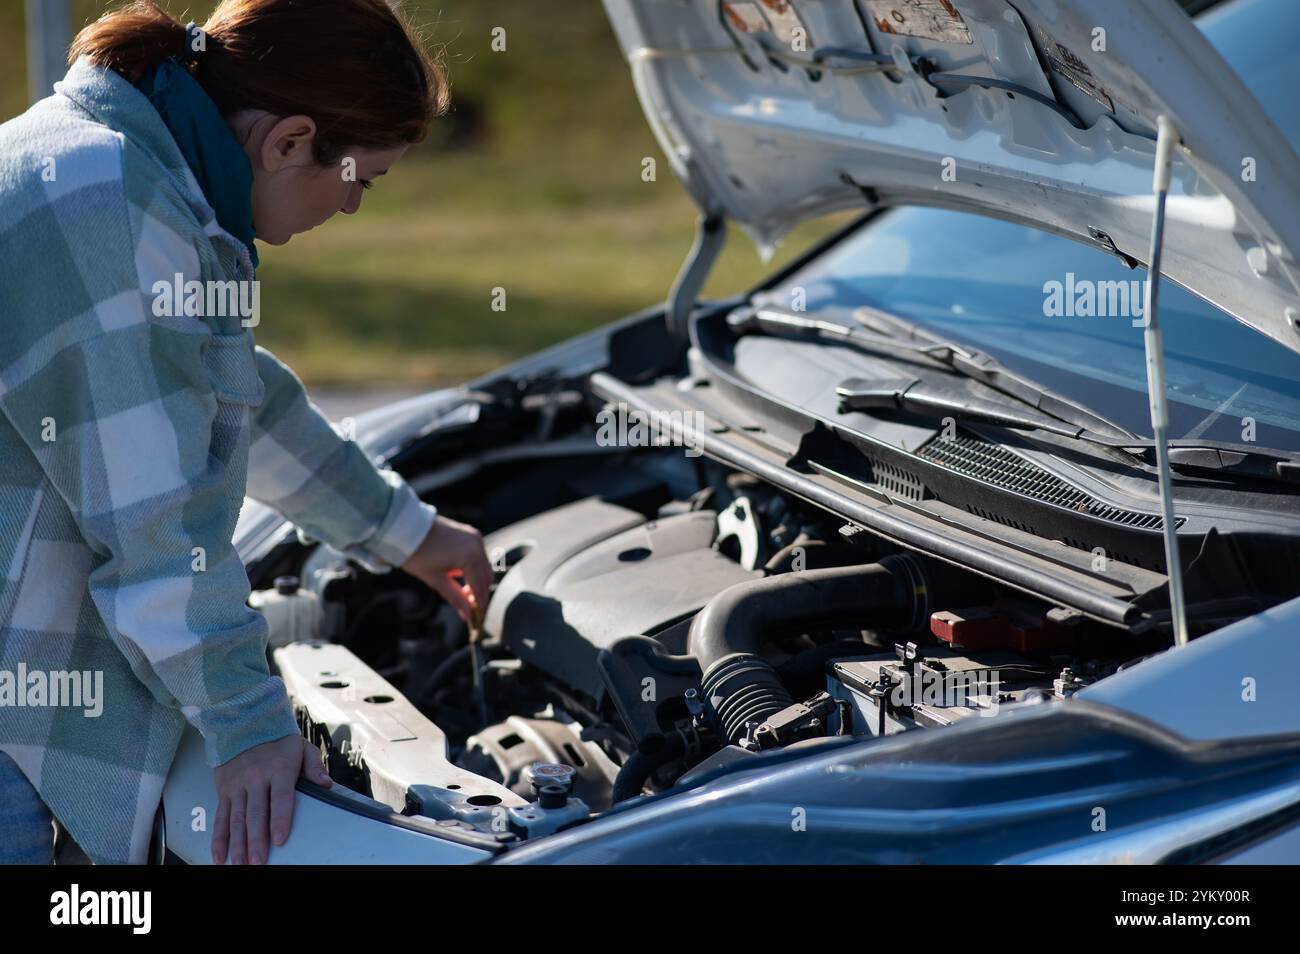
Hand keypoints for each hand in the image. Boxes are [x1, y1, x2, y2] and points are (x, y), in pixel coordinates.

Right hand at [212, 734, 330, 864]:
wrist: (244, 724)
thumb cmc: (279, 741)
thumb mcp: (302, 747)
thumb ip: (315, 766)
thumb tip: (327, 784)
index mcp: (278, 768)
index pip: (280, 797)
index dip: (280, 819)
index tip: (281, 839)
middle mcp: (255, 778)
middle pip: (255, 813)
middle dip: (256, 840)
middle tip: (259, 862)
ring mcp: (237, 785)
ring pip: (236, 819)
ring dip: (237, 844)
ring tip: (240, 863)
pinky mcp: (223, 790)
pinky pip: (221, 817)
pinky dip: (218, 839)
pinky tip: (220, 856)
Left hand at [402, 514, 492, 626]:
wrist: (406, 527)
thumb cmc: (417, 553)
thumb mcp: (435, 579)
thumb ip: (455, 597)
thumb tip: (467, 615)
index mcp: (469, 556)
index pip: (480, 587)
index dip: (479, 604)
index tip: (477, 618)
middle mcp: (477, 545)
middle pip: (487, 577)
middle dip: (479, 593)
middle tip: (467, 606)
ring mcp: (475, 537)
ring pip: (484, 566)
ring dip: (476, 580)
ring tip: (460, 590)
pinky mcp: (470, 534)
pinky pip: (478, 555)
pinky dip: (472, 567)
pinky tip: (458, 574)